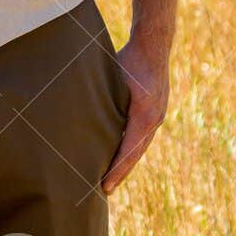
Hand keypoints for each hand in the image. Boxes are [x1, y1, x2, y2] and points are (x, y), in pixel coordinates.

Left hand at [101, 35, 169, 194]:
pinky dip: (132, 148)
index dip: (116, 169)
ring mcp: (158, 116)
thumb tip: (77, 116)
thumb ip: (101, 98)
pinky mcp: (157, 111)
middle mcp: (154, 119)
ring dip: (126, 162)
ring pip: (140, 146)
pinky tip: (121, 155)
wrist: (154, 44)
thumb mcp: (112, 78)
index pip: (129, 149)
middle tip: (104, 191)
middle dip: (120, 172)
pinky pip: (143, 136)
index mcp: (145, 114)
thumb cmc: (129, 59)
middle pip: (136, 153)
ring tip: (111, 179)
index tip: (104, 185)